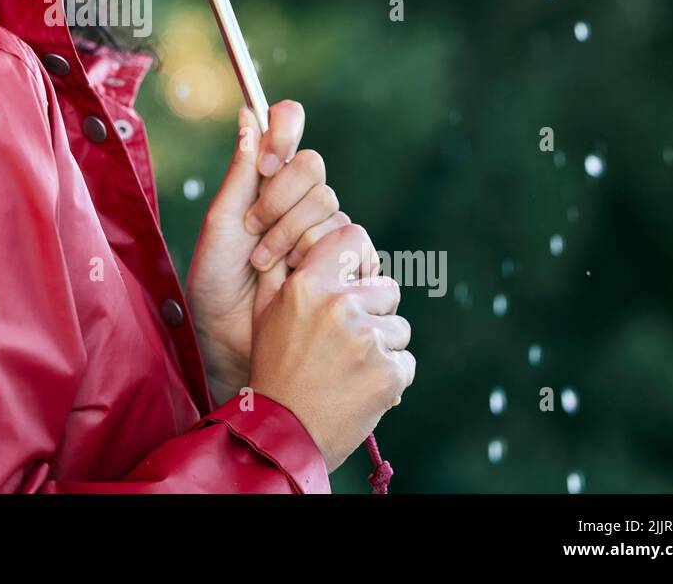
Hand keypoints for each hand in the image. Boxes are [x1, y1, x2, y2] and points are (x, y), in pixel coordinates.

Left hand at [186, 100, 348, 402]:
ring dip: (294, 237)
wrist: (235, 344)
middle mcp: (298, 200)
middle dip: (281, 201)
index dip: (286, 130)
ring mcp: (325, 230)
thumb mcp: (221, 227)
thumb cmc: (217, 287)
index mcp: (265, 182)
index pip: (288, 126)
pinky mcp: (347, 262)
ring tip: (269, 268)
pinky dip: (319, 258)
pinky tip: (297, 279)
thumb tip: (247, 114)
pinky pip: (351, 241)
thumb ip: (241, 174)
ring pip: (330, 205)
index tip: (269, 160)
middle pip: (313, 168)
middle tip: (254, 232)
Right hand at [249, 222, 414, 472]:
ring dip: (382, 346)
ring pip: (399, 327)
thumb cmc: (273, 369)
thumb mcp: (267, 313)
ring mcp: (367, 339)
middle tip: (346, 340)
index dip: (360, 258)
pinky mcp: (388, 372)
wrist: (283, 434)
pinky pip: (405, 361)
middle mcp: (339, 305)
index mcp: (308, 285)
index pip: (354, 237)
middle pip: (386, 287)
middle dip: (373, 311)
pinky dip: (389, 376)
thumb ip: (286, 273)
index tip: (354, 278)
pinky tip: (361, 387)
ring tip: (350, 368)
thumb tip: (305, 240)